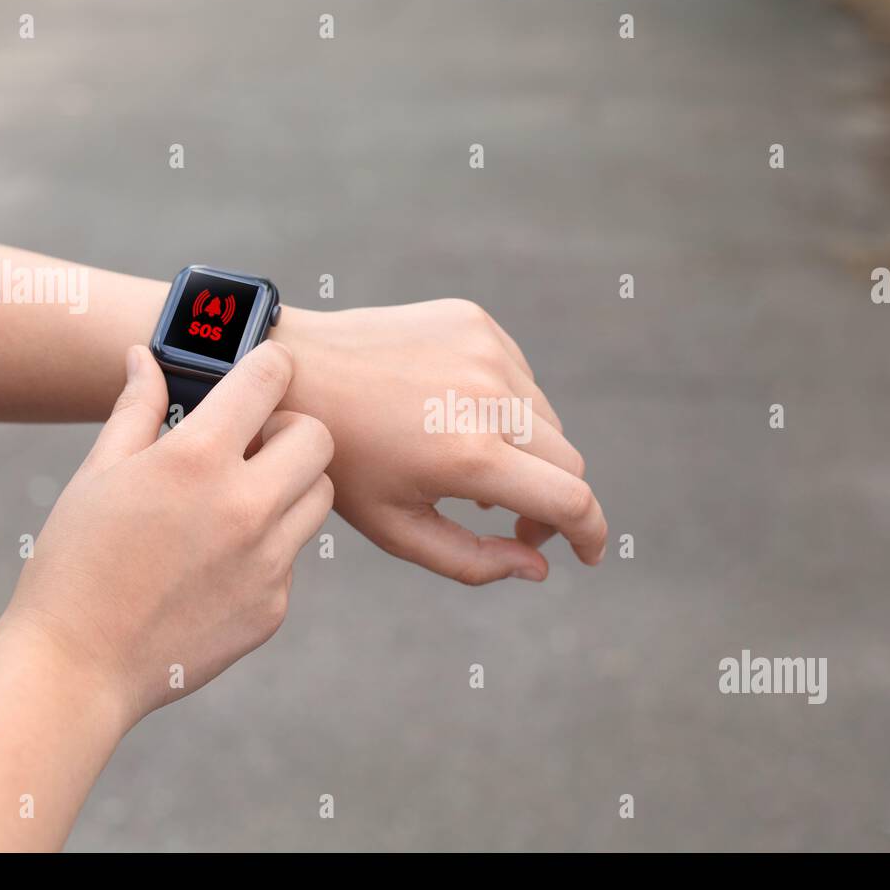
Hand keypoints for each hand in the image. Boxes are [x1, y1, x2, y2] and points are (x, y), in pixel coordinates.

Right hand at [2, 341, 333, 728]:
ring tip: (238, 500)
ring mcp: (267, 561)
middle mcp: (246, 507)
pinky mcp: (273, 606)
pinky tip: (217, 562)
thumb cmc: (76, 563)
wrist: (77, 667)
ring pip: (318, 496)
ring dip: (290, 485)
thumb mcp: (99, 475)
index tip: (263, 371)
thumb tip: (145, 358)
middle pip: (317, 437)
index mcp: (197, 461)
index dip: (269, 365)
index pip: (271, 379)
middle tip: (254, 443)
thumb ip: (135, 410)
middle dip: (290, 429)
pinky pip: (292, 557)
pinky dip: (268, 548)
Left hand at [275, 299, 606, 584]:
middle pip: (567, 461)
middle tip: (512, 520)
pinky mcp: (477, 322)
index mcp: (471, 455)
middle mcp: (490, 396)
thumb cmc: (343, 460)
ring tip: (471, 467)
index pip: (570, 499)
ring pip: (546, 419)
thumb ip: (473, 561)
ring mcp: (487, 351)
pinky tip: (455, 416)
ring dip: (527, 452)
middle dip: (553, 500)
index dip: (591, 534)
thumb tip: (539, 567)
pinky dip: (505, 407)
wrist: (298, 369)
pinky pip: (520, 377)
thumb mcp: (397, 528)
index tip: (588, 554)